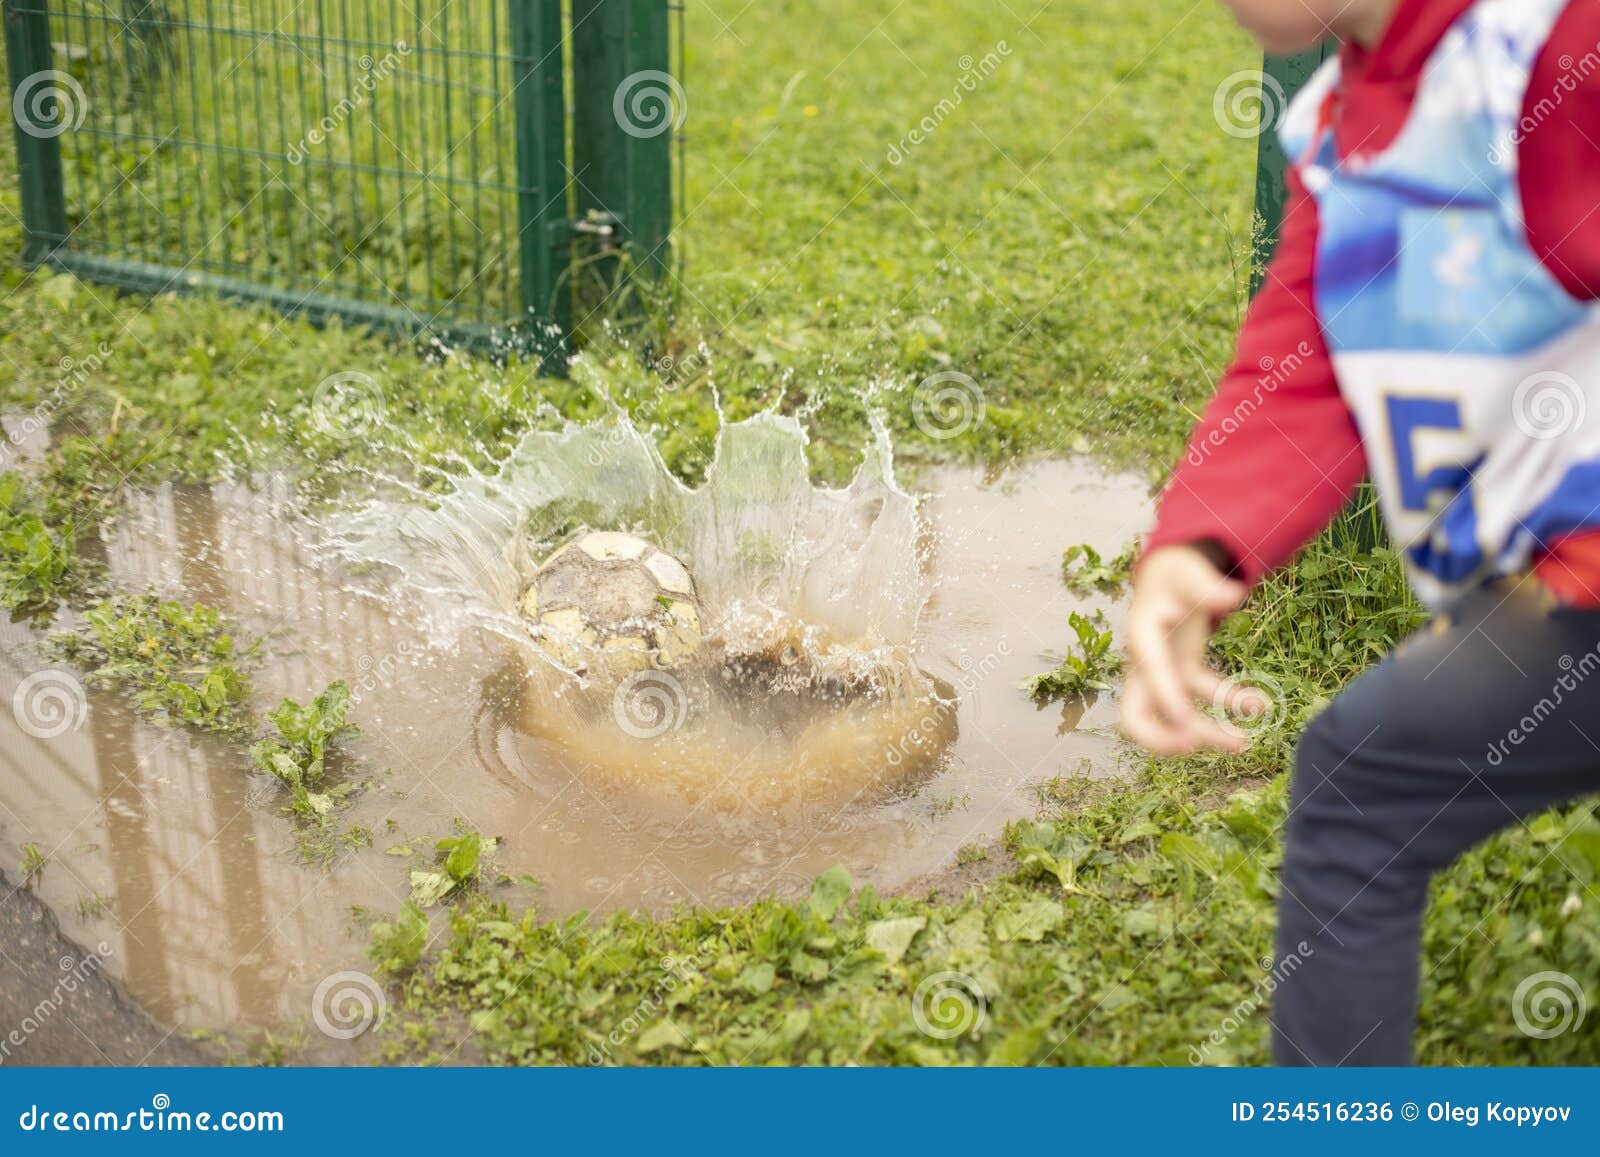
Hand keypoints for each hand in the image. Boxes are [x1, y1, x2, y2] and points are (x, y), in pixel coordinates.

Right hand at [1119, 544, 1265, 755]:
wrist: (1170, 573)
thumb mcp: (1189, 572)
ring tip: (1243, 745)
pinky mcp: (1184, 672)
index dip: (1167, 701)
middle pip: (1135, 715)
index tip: (1189, 729)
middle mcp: (1145, 663)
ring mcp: (1164, 672)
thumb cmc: (1178, 573)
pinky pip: (1204, 697)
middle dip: (1159, 739)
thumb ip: (1209, 585)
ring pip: (1174, 716)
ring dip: (1206, 734)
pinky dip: (1230, 704)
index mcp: (1142, 635)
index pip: (1149, 674)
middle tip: (1193, 747)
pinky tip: (1260, 706)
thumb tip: (1235, 596)